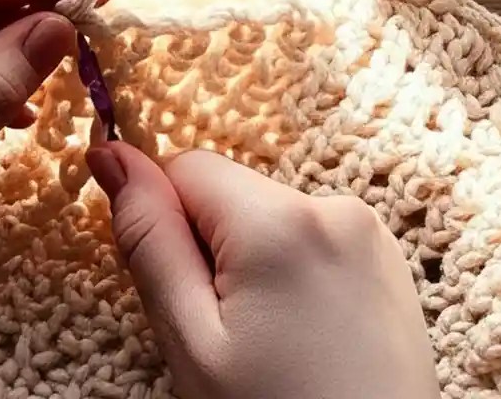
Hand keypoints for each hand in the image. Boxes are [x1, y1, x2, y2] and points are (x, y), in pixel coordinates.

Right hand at [85, 143, 440, 398]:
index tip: (183, 296)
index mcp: (280, 222)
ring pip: (269, 221)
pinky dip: (294, 280)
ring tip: (272, 347)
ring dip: (253, 268)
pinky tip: (305, 341)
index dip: (165, 227)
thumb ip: (149, 239)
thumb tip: (111, 154)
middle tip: (228, 337)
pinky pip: (312, 243)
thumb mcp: (192, 341)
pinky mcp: (390, 262)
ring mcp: (371, 235)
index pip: (185, 168)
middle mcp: (335, 208)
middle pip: (230, 196)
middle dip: (212, 253)